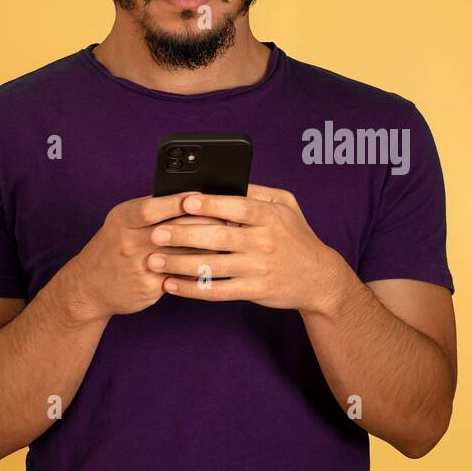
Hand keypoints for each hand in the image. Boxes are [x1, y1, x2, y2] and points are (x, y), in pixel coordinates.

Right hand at [61, 191, 218, 320]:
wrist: (88, 286)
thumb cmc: (114, 246)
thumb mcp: (122, 221)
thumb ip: (151, 210)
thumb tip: (191, 197)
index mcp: (124, 219)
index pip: (153, 207)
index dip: (179, 202)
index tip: (203, 196)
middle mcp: (130, 242)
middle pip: (174, 229)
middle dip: (205, 223)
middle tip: (230, 217)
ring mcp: (139, 266)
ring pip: (182, 253)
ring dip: (209, 247)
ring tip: (231, 239)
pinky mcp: (149, 287)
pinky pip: (181, 276)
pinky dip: (200, 268)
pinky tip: (218, 264)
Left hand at [146, 183, 350, 313]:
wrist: (318, 277)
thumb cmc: (297, 237)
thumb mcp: (286, 205)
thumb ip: (256, 192)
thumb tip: (224, 178)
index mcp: (269, 217)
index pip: (237, 207)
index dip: (210, 204)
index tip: (184, 201)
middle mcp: (263, 242)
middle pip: (218, 238)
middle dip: (183, 235)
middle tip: (155, 233)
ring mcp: (257, 269)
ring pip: (212, 267)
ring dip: (179, 264)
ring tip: (153, 261)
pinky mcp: (253, 291)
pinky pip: (216, 291)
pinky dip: (191, 289)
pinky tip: (171, 285)